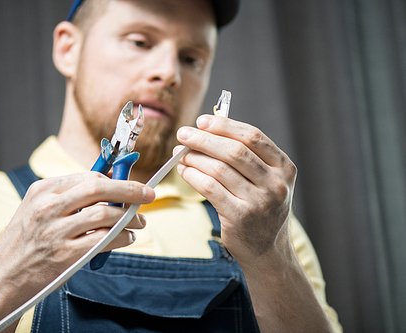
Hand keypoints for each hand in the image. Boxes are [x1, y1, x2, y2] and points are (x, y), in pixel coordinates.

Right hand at [0, 172, 154, 331]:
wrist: (2, 278)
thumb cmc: (24, 243)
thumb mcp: (37, 210)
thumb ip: (68, 197)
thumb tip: (107, 184)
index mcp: (42, 191)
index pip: (89, 176)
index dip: (116, 179)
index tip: (132, 184)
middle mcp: (48, 207)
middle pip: (98, 187)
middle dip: (130, 190)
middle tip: (148, 194)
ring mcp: (55, 231)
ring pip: (104, 214)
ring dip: (128, 217)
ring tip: (138, 222)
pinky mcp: (64, 255)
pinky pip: (104, 240)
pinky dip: (122, 237)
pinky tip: (127, 237)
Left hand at [176, 114, 296, 266]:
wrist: (268, 251)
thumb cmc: (261, 209)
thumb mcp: (266, 181)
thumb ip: (246, 157)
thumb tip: (206, 130)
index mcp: (284, 168)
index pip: (252, 136)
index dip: (224, 125)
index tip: (201, 121)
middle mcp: (276, 184)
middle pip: (234, 151)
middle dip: (204, 139)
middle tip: (183, 133)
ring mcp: (259, 202)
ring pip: (219, 169)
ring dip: (194, 158)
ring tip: (180, 154)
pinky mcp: (240, 217)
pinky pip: (210, 188)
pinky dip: (193, 176)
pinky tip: (184, 171)